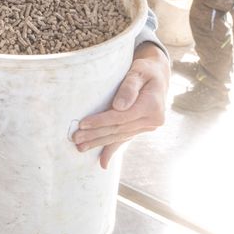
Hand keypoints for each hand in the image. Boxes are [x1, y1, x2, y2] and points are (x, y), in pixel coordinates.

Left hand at [72, 43, 168, 167]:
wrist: (158, 75)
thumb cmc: (145, 70)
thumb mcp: (139, 71)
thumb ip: (130, 87)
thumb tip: (119, 106)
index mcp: (153, 106)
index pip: (122, 117)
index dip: (101, 121)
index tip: (83, 124)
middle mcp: (152, 120)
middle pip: (119, 129)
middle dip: (96, 135)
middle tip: (75, 139)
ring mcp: (148, 126)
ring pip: (120, 136)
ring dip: (99, 143)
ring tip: (81, 147)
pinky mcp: (141, 128)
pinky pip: (125, 139)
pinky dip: (112, 150)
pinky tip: (103, 163)